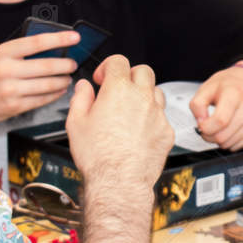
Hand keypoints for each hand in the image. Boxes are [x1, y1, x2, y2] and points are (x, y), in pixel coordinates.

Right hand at [0, 31, 81, 123]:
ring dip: (63, 80)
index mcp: (4, 52)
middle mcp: (6, 69)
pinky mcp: (15, 105)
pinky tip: (60, 90)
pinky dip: (55, 94)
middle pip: (46, 66)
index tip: (75, 37)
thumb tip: (54, 45)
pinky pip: (42, 99)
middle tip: (73, 63)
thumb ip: (23, 50)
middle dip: (66, 64)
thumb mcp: (0, 55)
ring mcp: (10, 89)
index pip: (37, 42)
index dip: (59, 39)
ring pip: (47, 84)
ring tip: (67, 77)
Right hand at [66, 56, 172, 196]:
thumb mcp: (76, 123)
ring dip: (144, 95)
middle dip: (130, 76)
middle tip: (119, 89)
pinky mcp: (167, 132)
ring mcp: (157, 114)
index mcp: (118, 90)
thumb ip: (80, 98)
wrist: (119, 181)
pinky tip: (139, 131)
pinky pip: (162, 117)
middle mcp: (142, 98)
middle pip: (143, 71)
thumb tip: (83, 87)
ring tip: (130, 110)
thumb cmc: (98, 156)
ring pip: (156, 92)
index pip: (118, 61)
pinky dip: (152, 118)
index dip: (108, 67)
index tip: (102, 79)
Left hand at [190, 65, 242, 150]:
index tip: (201, 124)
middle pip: (223, 136)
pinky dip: (229, 142)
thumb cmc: (228, 85)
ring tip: (218, 127)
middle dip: (209, 136)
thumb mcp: (207, 87)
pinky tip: (228, 130)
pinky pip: (239, 146)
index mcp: (235, 94)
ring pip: (230, 144)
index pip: (219, 121)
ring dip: (219, 140)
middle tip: (207, 127)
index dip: (205, 128)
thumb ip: (197, 105)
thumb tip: (201, 123)